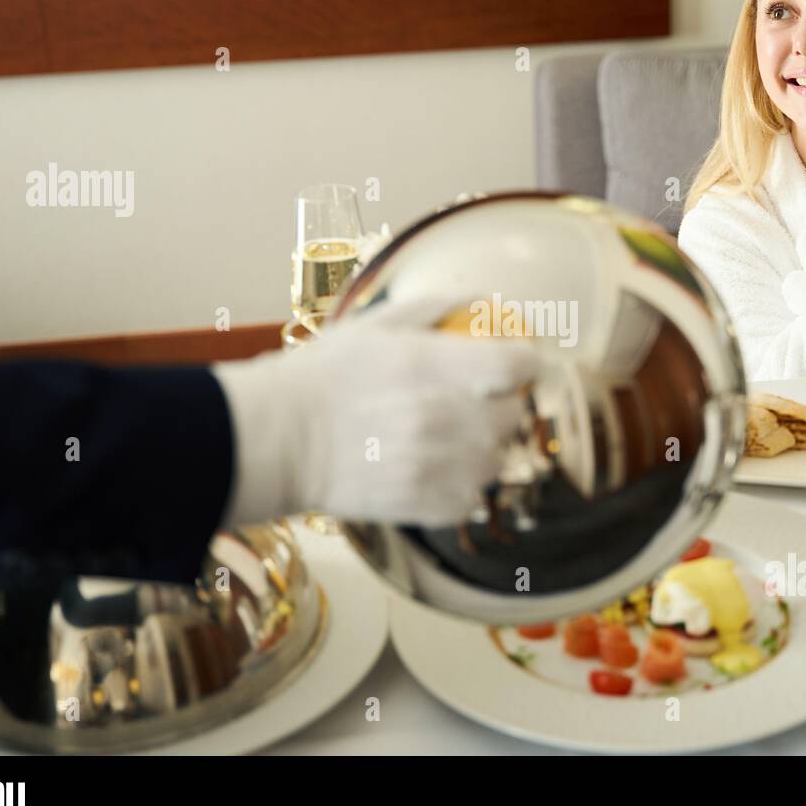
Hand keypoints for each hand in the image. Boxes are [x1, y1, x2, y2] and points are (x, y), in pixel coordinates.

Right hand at [212, 295, 540, 526]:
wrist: (280, 441)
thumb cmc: (324, 378)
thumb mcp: (376, 324)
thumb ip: (436, 308)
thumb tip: (484, 300)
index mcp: (437, 366)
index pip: (520, 365)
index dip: (526, 362)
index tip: (518, 363)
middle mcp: (447, 417)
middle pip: (514, 415)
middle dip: (502, 405)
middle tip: (476, 401)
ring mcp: (441, 466)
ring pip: (497, 460)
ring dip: (484, 448)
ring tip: (451, 439)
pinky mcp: (429, 505)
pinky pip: (473, 497)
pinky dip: (463, 486)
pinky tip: (436, 470)